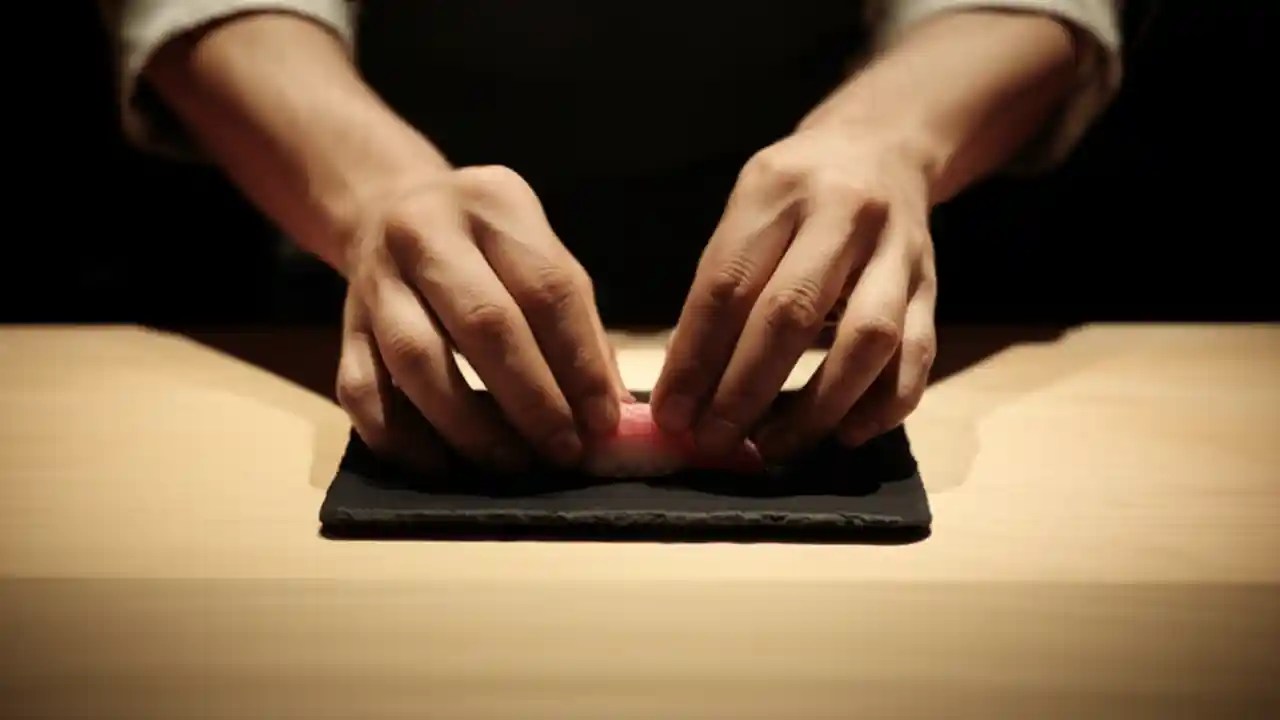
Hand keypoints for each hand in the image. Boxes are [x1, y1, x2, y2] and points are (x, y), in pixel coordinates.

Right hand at [335, 165, 627, 471]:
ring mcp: (375, 280)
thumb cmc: (485, 245)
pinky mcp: (343, 326)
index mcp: (494, 205)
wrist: (385, 206)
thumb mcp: (539, 254)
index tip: (602, 422)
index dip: (579, 363)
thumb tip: (608, 416)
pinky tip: (443, 466)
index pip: (547, 290)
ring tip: (512, 461)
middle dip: (532, 400)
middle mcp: (426, 232)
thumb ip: (578, 327)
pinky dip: (401, 437)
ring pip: (417, 360)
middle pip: (484, 323)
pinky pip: (361, 390)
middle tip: (563, 450)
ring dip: (469, 425)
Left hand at [652, 127, 937, 459]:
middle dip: (745, 389)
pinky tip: (846, 434)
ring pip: (866, 338)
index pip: (728, 284)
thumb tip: (683, 388)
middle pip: (791, 312)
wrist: (881, 148)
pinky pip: (918, 354)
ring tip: (774, 447)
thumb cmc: (794, 197)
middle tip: (713, 441)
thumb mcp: (746, 211)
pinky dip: (883, 405)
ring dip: (817, 407)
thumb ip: (718, 287)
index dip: (695, 358)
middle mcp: (841, 212)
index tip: (672, 414)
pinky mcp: (932, 284)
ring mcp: (896, 249)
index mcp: (775, 189)